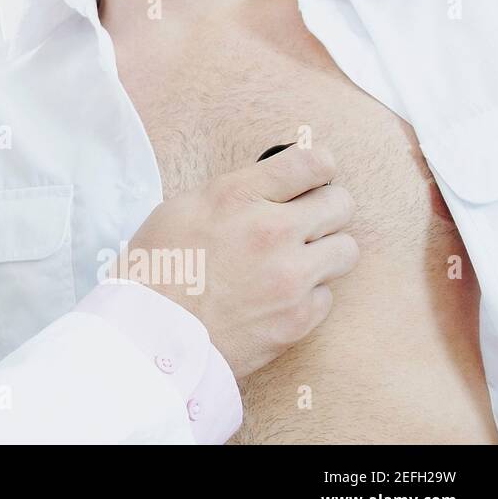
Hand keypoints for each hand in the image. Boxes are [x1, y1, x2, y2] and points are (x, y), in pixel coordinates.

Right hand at [125, 146, 357, 377]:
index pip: (311, 163)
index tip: (314, 176)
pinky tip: (279, 296)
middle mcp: (271, 231)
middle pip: (341, 204)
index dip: (318, 167)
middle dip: (327, 208)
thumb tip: (271, 188)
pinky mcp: (299, 317)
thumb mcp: (183, 208)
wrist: (151, 335)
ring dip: (325, 251)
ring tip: (297, 260)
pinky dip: (309, 294)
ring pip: (346, 249)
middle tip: (307, 220)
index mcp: (238, 196)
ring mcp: (290, 276)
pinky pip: (328, 294)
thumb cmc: (157, 270)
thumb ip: (235, 194)